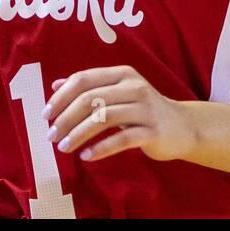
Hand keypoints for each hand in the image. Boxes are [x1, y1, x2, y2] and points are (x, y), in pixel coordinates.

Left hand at [42, 65, 196, 162]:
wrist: (183, 127)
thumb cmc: (144, 109)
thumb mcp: (119, 92)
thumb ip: (90, 87)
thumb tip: (56, 85)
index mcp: (122, 74)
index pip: (83, 80)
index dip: (61, 97)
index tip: (46, 114)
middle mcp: (134, 87)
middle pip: (90, 99)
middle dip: (65, 118)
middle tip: (51, 135)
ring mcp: (145, 108)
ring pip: (103, 118)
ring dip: (78, 134)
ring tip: (64, 147)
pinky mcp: (152, 131)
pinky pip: (121, 139)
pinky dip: (100, 148)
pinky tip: (86, 156)